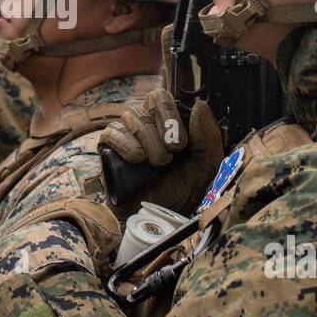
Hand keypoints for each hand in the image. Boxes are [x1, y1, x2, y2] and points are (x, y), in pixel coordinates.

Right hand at [99, 88, 223, 214]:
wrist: (160, 220)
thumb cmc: (184, 193)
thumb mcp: (207, 165)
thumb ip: (208, 135)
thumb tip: (198, 104)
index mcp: (168, 123)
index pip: (161, 96)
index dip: (170, 112)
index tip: (182, 143)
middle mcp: (146, 125)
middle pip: (147, 103)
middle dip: (164, 128)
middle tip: (172, 154)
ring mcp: (126, 137)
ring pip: (131, 116)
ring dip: (149, 140)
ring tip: (157, 164)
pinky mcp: (108, 151)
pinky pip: (111, 133)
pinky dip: (126, 144)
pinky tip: (137, 160)